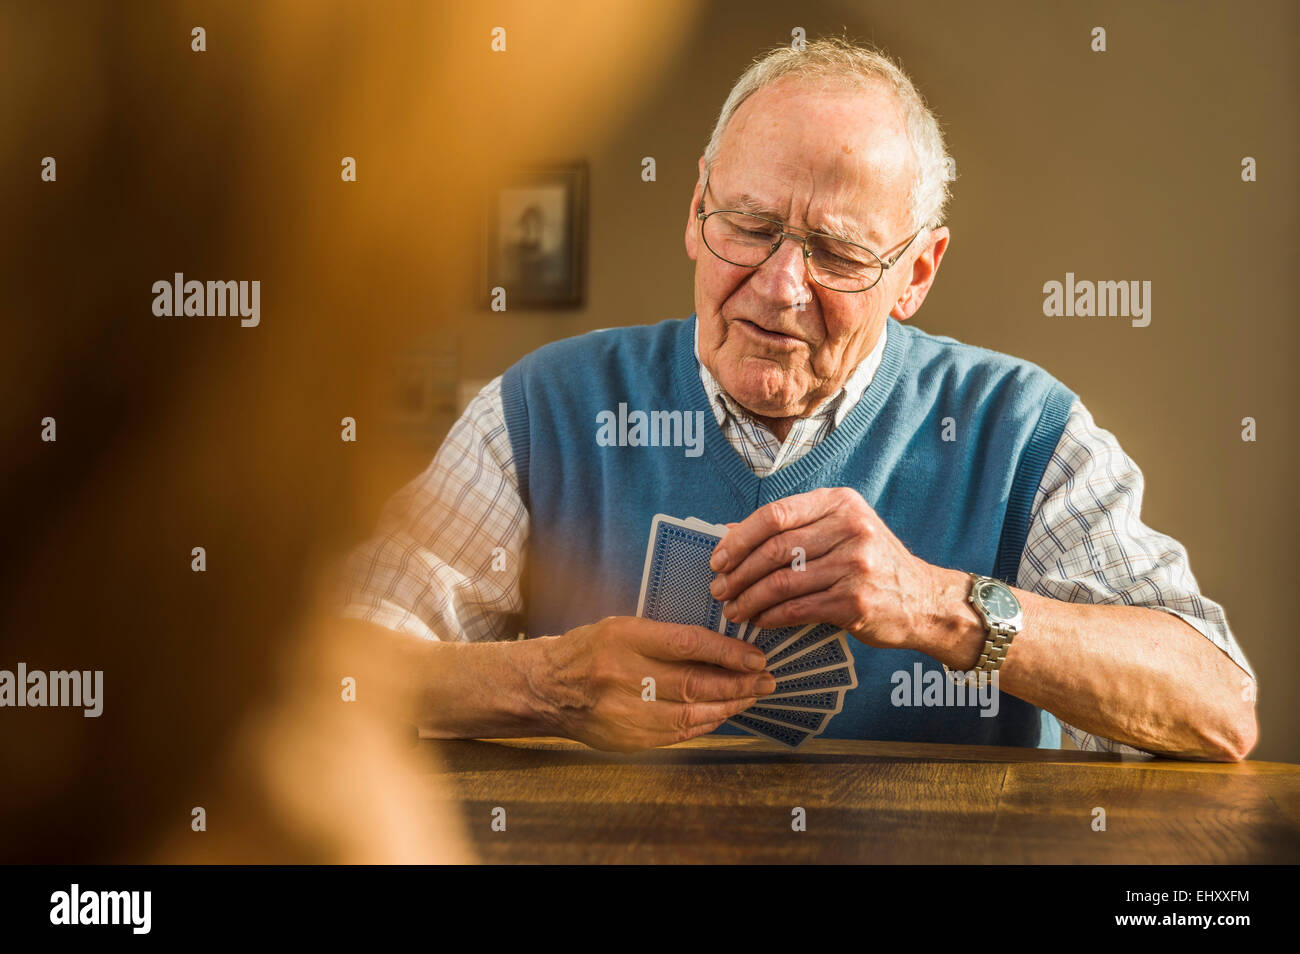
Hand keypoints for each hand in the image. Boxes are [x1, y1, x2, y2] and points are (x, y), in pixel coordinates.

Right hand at [537, 616, 775, 751]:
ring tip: (751, 697)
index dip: (727, 653)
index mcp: (624, 637)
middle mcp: (623, 675)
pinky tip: (722, 715)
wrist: (547, 688)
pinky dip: (704, 725)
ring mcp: (623, 712)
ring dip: (727, 707)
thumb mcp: (623, 628)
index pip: (688, 644)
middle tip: (765, 680)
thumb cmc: (590, 650)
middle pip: (694, 683)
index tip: (755, 658)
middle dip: (737, 684)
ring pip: (690, 714)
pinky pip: (676, 734)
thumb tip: (721, 648)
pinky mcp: (625, 739)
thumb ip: (666, 637)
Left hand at [708, 487, 941, 648]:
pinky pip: (799, 608)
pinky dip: (772, 616)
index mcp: (840, 503)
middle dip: (739, 572)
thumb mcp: (840, 531)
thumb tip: (729, 532)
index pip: (776, 515)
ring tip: (733, 610)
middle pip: (775, 549)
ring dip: (750, 599)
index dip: (739, 538)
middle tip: (719, 589)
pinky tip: (760, 621)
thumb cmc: (871, 563)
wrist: (923, 599)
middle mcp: (850, 528)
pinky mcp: (855, 600)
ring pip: (783, 582)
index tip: (718, 558)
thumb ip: (793, 529)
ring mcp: (855, 564)